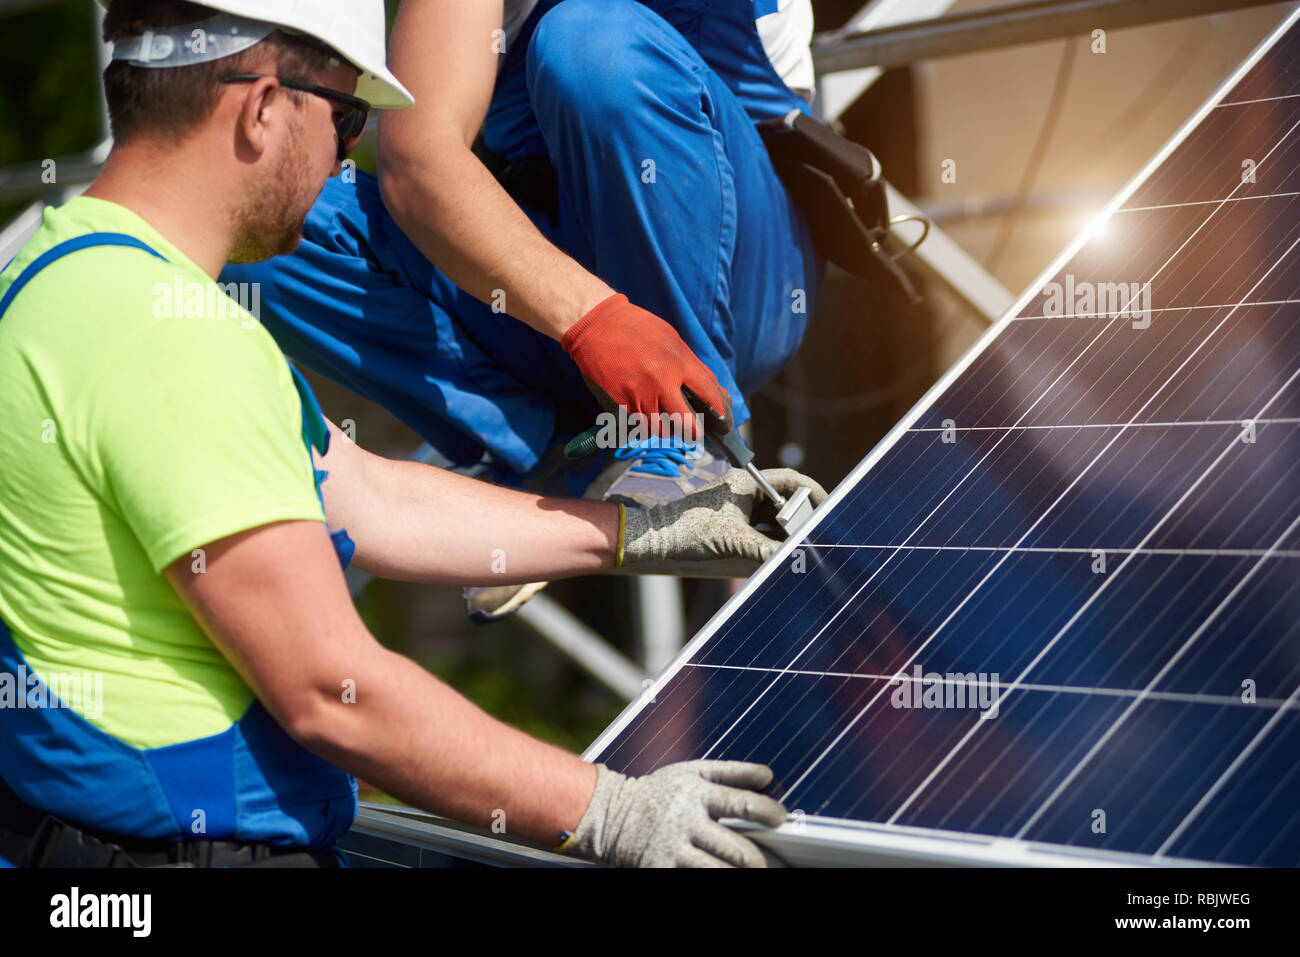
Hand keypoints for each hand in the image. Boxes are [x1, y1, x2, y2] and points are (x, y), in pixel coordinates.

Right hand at [560, 761, 786, 866]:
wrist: (613, 814)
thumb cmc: (661, 791)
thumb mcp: (692, 771)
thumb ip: (731, 772)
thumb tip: (769, 776)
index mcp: (697, 793)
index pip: (739, 802)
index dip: (765, 810)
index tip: (781, 818)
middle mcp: (687, 822)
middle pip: (734, 848)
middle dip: (759, 860)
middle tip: (775, 864)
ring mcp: (674, 849)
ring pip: (719, 872)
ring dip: (741, 875)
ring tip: (756, 874)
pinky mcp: (661, 870)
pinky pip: (695, 879)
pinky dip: (714, 879)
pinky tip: (727, 876)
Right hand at [561, 293, 729, 440]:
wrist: (598, 324)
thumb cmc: (637, 328)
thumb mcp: (671, 339)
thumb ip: (690, 365)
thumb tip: (710, 387)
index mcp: (678, 362)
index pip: (709, 394)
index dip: (719, 410)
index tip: (720, 418)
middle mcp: (661, 381)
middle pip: (685, 422)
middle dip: (692, 432)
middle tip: (693, 434)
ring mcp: (640, 394)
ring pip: (660, 430)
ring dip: (665, 431)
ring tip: (666, 425)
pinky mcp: (620, 403)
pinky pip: (638, 425)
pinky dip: (643, 425)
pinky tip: (645, 417)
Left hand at [616, 468, 828, 576]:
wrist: (650, 544)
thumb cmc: (685, 533)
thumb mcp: (732, 542)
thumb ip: (768, 550)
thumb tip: (799, 559)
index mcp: (745, 484)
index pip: (791, 482)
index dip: (815, 495)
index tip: (831, 512)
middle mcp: (744, 494)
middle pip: (786, 503)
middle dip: (804, 521)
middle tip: (819, 539)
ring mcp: (738, 512)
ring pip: (774, 522)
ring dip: (788, 537)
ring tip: (803, 552)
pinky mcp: (731, 530)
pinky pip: (761, 535)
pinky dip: (773, 546)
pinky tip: (781, 560)